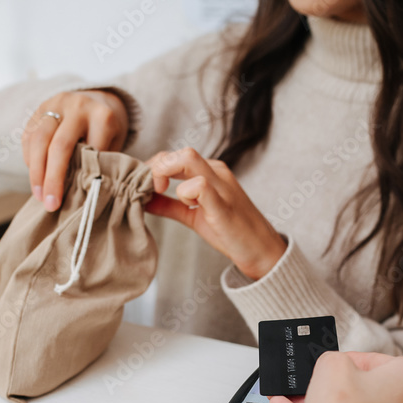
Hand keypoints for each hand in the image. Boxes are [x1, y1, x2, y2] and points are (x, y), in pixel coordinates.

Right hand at [22, 90, 129, 210]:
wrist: (98, 99)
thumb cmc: (108, 130)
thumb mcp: (115, 144)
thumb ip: (101, 162)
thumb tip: (85, 193)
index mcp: (102, 116)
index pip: (90, 151)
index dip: (83, 177)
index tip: (81, 200)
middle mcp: (77, 107)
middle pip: (60, 146)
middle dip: (53, 178)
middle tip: (50, 204)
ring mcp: (55, 105)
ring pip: (38, 140)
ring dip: (36, 172)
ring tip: (39, 196)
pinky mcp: (39, 109)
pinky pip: (28, 136)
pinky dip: (30, 159)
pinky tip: (35, 178)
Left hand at [144, 148, 286, 280]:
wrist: (261, 250)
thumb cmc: (230, 232)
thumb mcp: (193, 216)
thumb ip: (169, 205)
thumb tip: (144, 200)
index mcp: (209, 172)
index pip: (173, 156)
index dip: (152, 168)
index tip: (141, 187)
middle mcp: (216, 172)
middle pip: (177, 152)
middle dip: (154, 168)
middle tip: (146, 191)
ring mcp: (221, 185)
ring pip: (187, 158)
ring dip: (164, 172)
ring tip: (159, 193)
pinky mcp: (223, 204)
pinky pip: (199, 185)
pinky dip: (183, 192)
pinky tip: (184, 205)